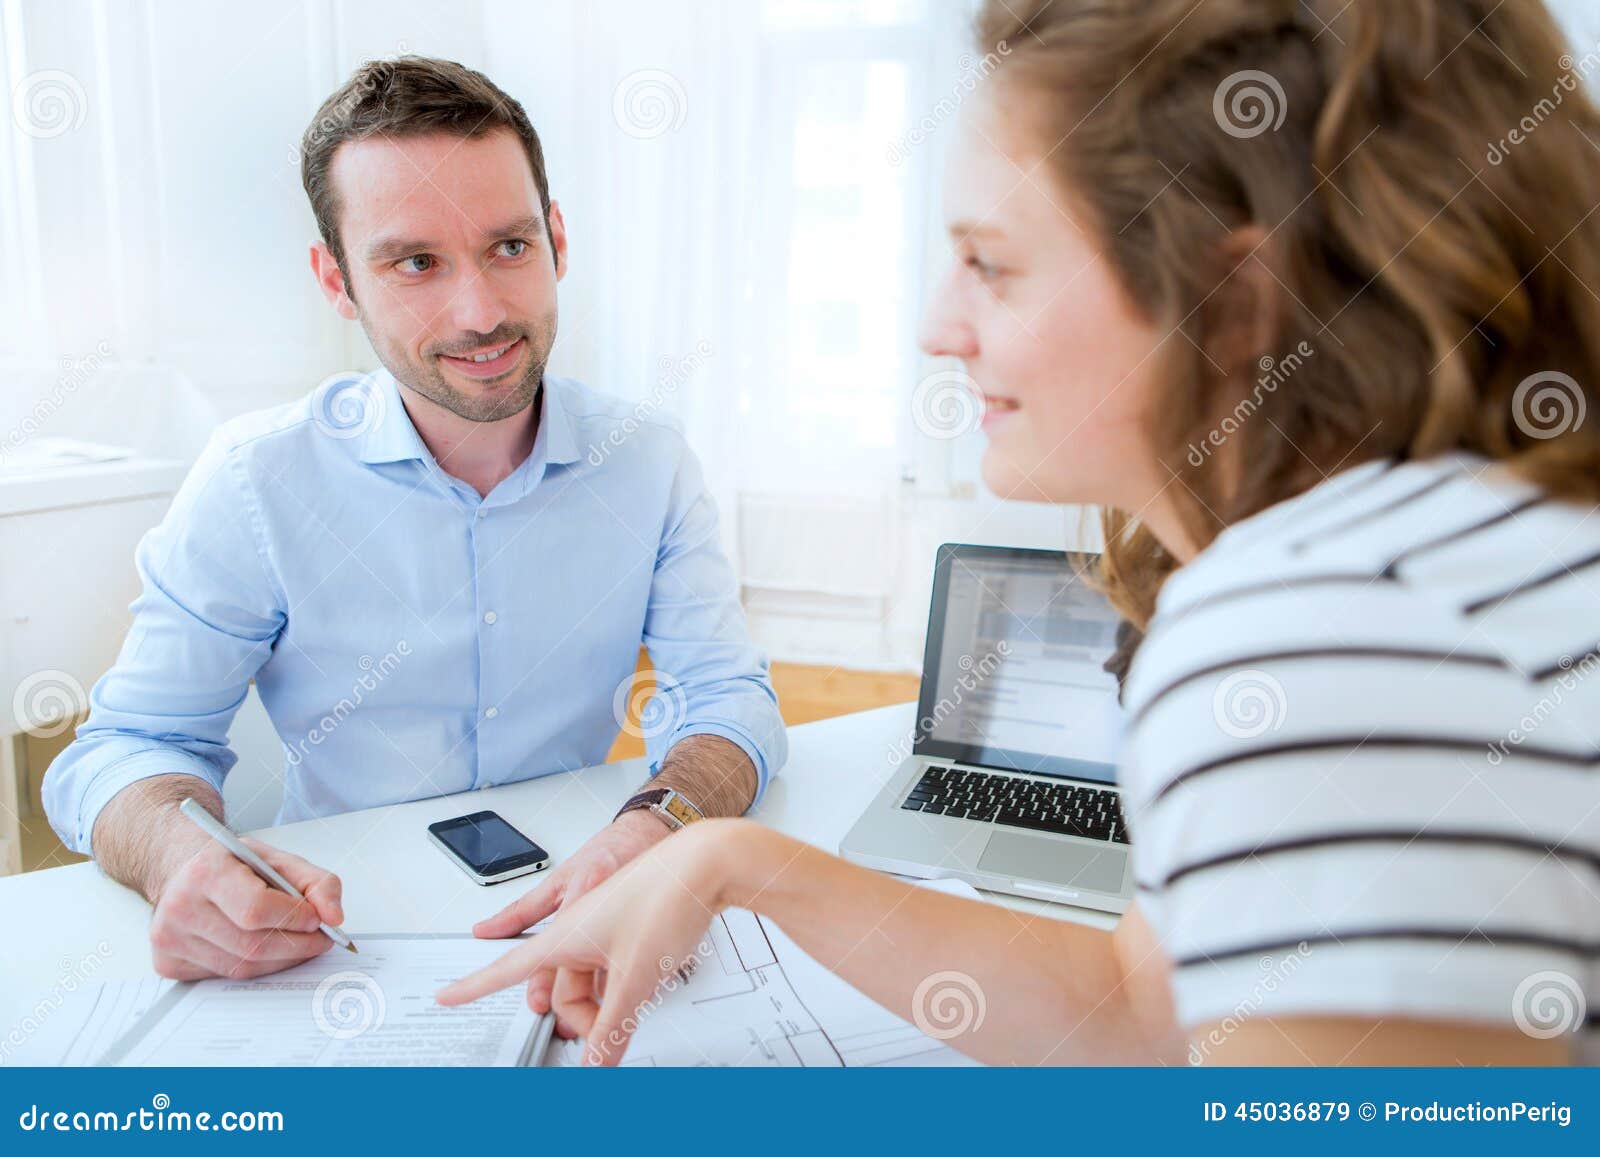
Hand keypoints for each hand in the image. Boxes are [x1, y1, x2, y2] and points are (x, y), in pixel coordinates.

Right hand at [148, 833, 344, 980]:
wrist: (184, 872)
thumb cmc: (233, 865)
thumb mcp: (278, 860)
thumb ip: (317, 883)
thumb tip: (334, 917)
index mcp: (206, 872)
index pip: (256, 909)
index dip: (294, 918)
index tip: (316, 919)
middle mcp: (179, 907)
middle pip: (252, 945)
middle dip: (297, 946)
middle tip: (320, 939)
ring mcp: (169, 939)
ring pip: (242, 967)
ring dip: (280, 960)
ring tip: (296, 943)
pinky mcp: (168, 963)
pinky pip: (225, 977)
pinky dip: (254, 968)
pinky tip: (262, 949)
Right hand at [439, 820, 738, 1064]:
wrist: (707, 859)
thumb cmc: (668, 898)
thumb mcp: (637, 977)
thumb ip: (612, 1026)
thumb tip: (593, 1063)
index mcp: (564, 935)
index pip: (508, 969)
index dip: (473, 986)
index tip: (446, 995)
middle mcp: (577, 926)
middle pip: (562, 989)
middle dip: (580, 1018)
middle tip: (606, 1041)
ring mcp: (602, 923)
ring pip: (589, 978)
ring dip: (605, 1001)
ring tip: (636, 1006)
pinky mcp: (627, 921)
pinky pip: (609, 963)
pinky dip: (617, 982)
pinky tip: (632, 986)